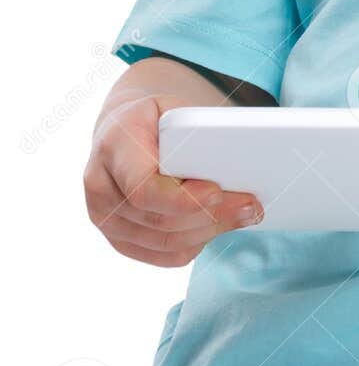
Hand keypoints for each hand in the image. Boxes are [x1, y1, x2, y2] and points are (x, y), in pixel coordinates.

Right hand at [83, 89, 263, 267]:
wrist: (123, 129)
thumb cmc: (156, 119)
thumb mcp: (174, 110)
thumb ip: (196, 136)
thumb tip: (237, 167)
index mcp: (113, 146)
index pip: (143, 188)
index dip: (183, 199)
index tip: (217, 192)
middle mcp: (100, 185)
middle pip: (160, 219)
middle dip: (211, 216)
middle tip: (251, 206)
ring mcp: (103, 216)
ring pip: (165, 242)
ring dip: (210, 232)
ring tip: (243, 216)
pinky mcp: (117, 238)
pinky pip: (162, 255)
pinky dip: (196, 244)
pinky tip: (216, 228)